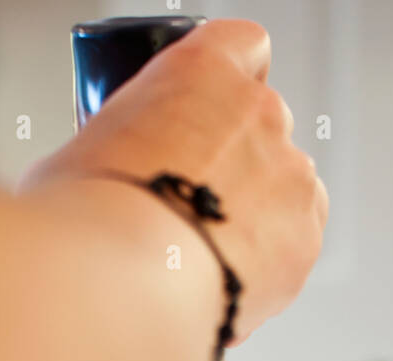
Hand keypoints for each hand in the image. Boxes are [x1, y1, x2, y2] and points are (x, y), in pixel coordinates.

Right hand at [25, 20, 327, 339]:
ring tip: (206, 252)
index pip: (245, 45)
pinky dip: (270, 261)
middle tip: (193, 202)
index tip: (214, 114)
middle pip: (265, 126)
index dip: (231, 83)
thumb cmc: (93, 217)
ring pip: (287, 187)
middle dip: (237, 161)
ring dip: (258, 212)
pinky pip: (296, 244)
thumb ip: (127, 146)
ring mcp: (292, 176)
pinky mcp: (306, 240)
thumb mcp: (85, 150)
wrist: (127, 283)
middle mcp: (261, 112)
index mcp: (204, 69)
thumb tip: (120, 178)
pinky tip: (225, 278)